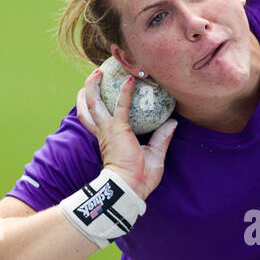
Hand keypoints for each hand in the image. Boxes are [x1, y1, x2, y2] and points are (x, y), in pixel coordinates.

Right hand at [76, 69, 176, 201]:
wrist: (130, 188)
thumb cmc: (140, 177)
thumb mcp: (153, 154)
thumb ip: (161, 137)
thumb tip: (173, 122)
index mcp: (108, 139)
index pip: (96, 120)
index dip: (94, 106)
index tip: (100, 94)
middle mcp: (104, 132)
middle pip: (87, 109)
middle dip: (86, 92)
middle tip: (93, 77)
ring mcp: (108, 130)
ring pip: (94, 103)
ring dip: (93, 86)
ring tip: (98, 71)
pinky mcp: (117, 129)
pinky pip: (121, 106)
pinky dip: (126, 92)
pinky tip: (131, 80)